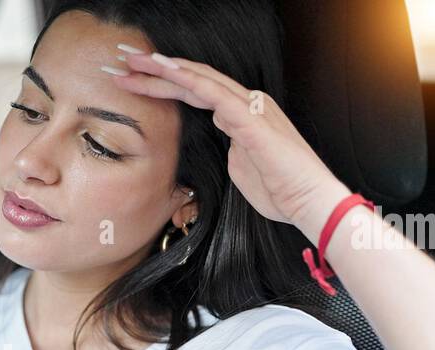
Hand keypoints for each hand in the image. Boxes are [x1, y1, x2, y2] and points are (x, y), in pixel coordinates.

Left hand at [107, 48, 351, 244]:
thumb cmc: (279, 190)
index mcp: (242, 114)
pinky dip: (190, 81)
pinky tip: (168, 73)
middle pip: (195, 79)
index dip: (166, 84)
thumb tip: (220, 135)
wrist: (309, 202)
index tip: (134, 81)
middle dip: (158, 70)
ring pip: (201, 80)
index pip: (197, 91)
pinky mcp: (251, 121)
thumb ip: (230, 145)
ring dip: (166, 70)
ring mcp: (250, 109)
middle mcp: (246, 104)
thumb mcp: (242, 165)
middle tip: (126, 61)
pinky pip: (216, 95)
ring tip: (136, 63)